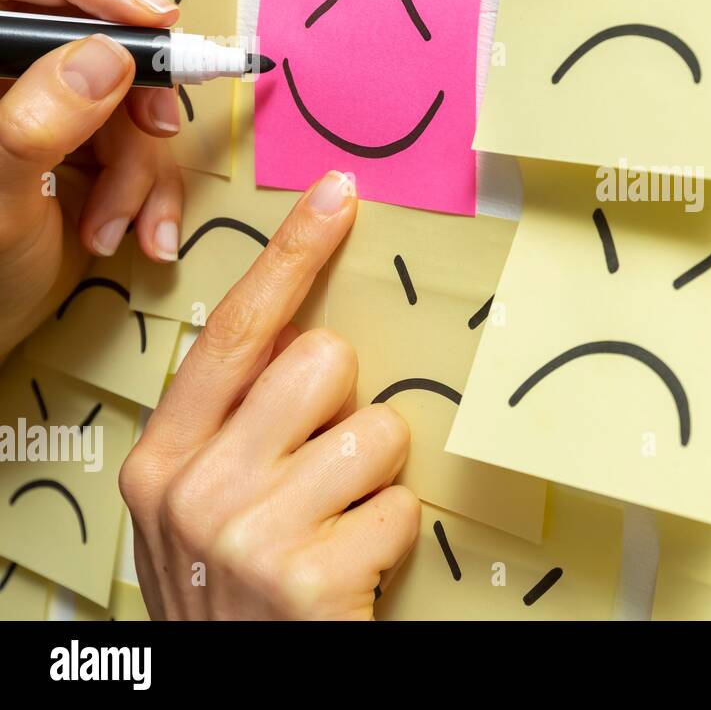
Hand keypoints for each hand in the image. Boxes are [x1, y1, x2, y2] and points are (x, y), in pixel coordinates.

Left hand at [0, 0, 184, 360]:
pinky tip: (144, 237)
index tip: (154, 17)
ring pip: (127, 104)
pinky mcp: (87, 150)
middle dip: (132, 101)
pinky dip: (155, 195)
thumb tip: (104, 58)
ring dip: (141, 173)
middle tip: (154, 131)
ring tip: (119, 228)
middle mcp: (10, 79)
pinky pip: (145, 149)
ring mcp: (50, 114)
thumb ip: (37, 122)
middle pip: (91, 45)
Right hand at [119, 172, 420, 619]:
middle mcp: (194, 488)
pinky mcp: (308, 579)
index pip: (236, 328)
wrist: (229, 695)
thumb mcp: (199, 509)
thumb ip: (237, 427)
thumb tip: (315, 343)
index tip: (339, 194)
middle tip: (327, 472)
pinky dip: (391, 539)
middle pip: (324, 360)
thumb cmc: (230, 595)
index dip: (292, 254)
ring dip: (376, 480)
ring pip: (379, 430)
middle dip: (348, 408)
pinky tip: (351, 572)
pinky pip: (402, 506)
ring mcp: (248, 536)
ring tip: (337, 527)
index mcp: (163, 457)